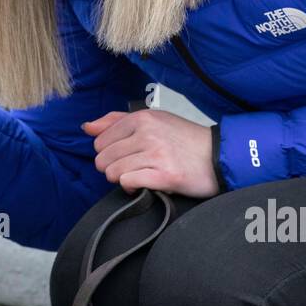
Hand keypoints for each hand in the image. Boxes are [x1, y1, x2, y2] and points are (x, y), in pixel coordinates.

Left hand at [82, 110, 219, 197]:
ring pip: (112, 172)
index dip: (108, 153)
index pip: (100, 140)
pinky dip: (131, 187)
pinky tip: (143, 185)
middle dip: (112, 168)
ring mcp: (156, 154)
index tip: (123, 156)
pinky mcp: (164, 175)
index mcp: (142, 118)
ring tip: (138, 176)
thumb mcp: (153, 120)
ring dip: (122, 179)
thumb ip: (116, 121)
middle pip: (103, 158)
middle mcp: (147, 133)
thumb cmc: (185, 140)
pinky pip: (128, 182)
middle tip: (131, 168)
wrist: (218, 156)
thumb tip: (87, 127)